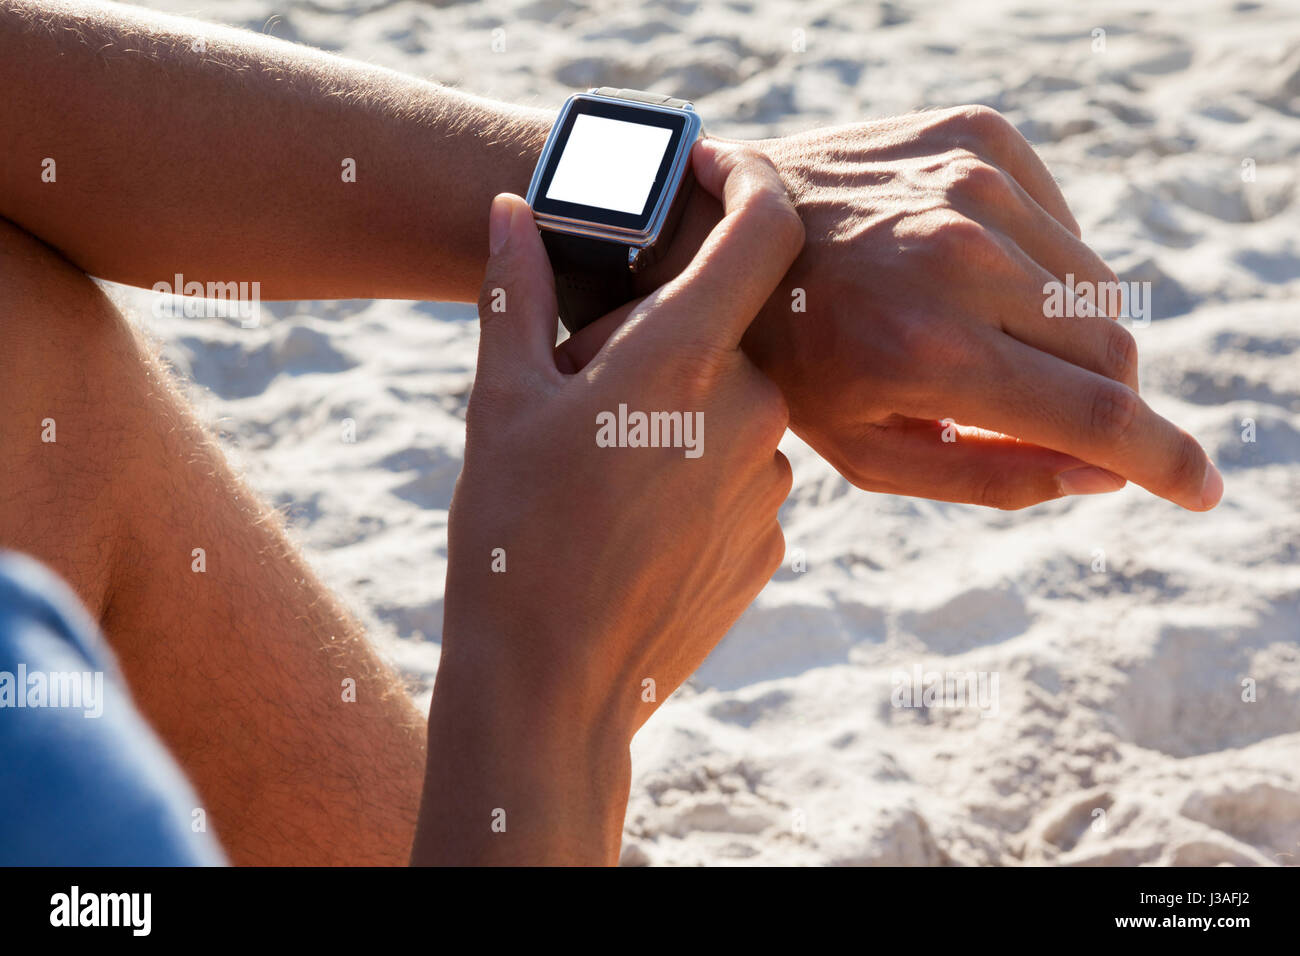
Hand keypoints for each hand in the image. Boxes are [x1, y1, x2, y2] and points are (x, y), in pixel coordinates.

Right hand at [413, 141, 802, 864]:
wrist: (553, 684)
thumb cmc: (513, 535)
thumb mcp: (501, 401)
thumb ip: (519, 291)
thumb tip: (513, 211)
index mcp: (683, 361)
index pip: (764, 230)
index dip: (748, 179)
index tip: (713, 166)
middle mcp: (751, 413)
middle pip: (728, 331)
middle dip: (668, 337)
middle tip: (591, 387)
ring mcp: (771, 482)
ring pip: (733, 408)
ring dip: (681, 413)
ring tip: (605, 471)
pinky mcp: (773, 539)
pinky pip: (741, 474)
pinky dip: (697, 474)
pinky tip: (634, 520)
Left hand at [644, 106, 1222, 511]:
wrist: (723, 230)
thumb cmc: (789, 358)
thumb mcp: (866, 450)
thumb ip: (991, 473)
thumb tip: (1103, 473)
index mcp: (928, 349)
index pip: (1098, 413)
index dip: (1166, 460)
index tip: (1200, 489)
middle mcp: (961, 256)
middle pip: (1111, 348)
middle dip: (1099, 396)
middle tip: (1041, 408)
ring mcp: (972, 181)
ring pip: (1096, 284)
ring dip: (1064, 331)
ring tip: (986, 338)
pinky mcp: (977, 133)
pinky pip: (1061, 222)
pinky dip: (1040, 265)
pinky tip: (975, 277)